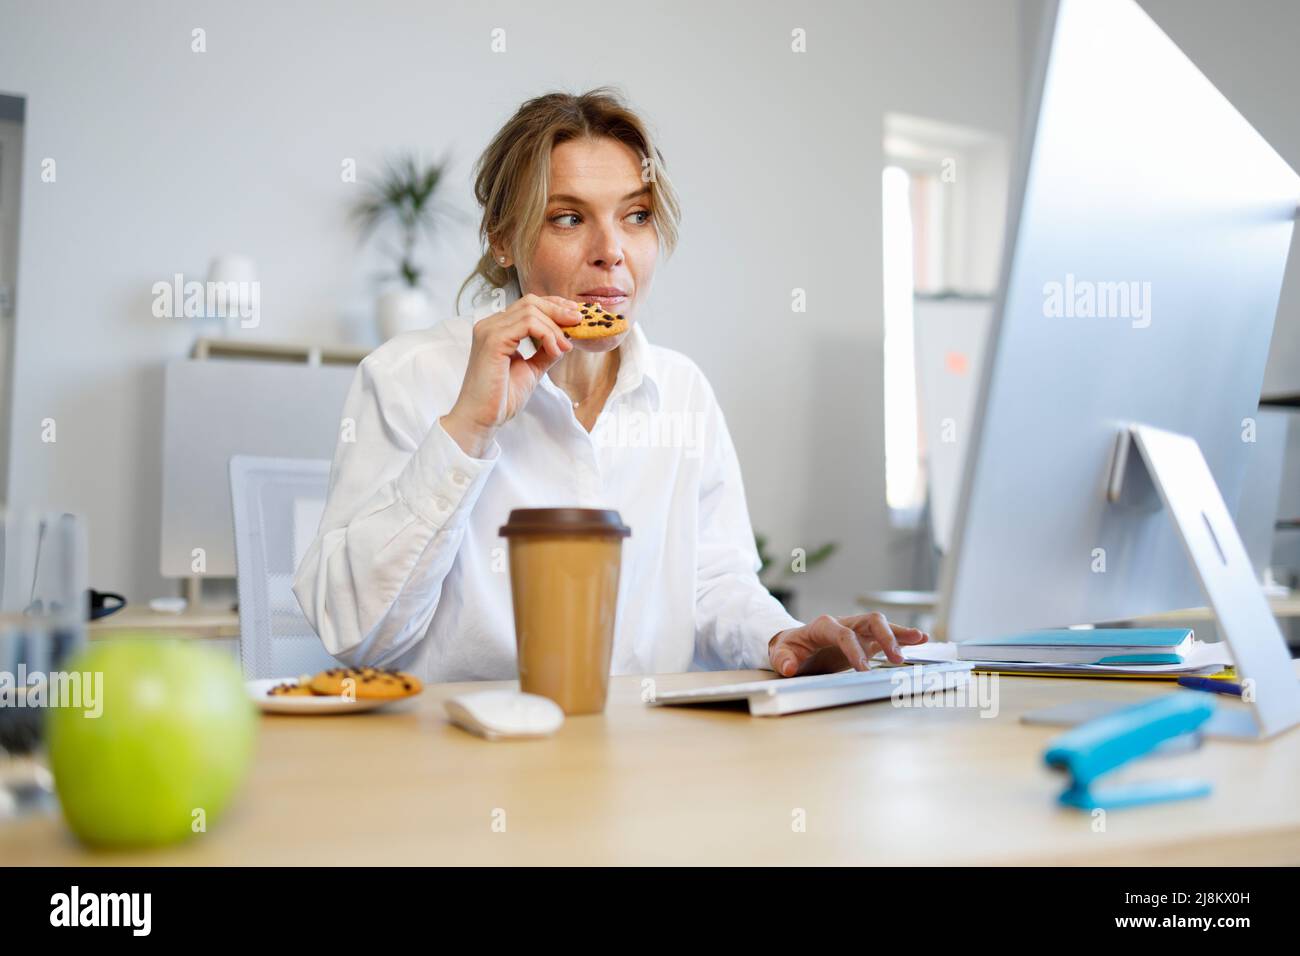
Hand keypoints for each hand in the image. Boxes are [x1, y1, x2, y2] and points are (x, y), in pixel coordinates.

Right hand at [440, 293, 583, 456]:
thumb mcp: (531, 370)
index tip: (576, 316)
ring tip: (565, 347)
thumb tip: (564, 341)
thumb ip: (544, 352)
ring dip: (555, 327)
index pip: (528, 305)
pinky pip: (528, 324)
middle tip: (578, 322)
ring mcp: (489, 330)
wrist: (482, 418)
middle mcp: (490, 325)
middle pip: (530, 302)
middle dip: (559, 309)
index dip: (554, 306)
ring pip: (531, 311)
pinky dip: (547, 335)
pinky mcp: (493, 340)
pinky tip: (554, 351)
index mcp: (497, 330)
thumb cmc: (501, 398)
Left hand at [767, 612, 929, 676]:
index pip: (843, 633)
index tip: (863, 670)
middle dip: (885, 637)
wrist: (795, 646)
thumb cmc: (789, 649)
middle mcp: (844, 624)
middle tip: (897, 659)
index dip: (854, 649)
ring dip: (900, 632)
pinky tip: (921, 641)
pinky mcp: (866, 641)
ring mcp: (857, 631)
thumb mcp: (780, 654)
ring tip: (920, 639)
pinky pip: (886, 636)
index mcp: (823, 626)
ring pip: (882, 625)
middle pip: (870, 620)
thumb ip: (782, 659)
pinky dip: (903, 637)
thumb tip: (789, 667)